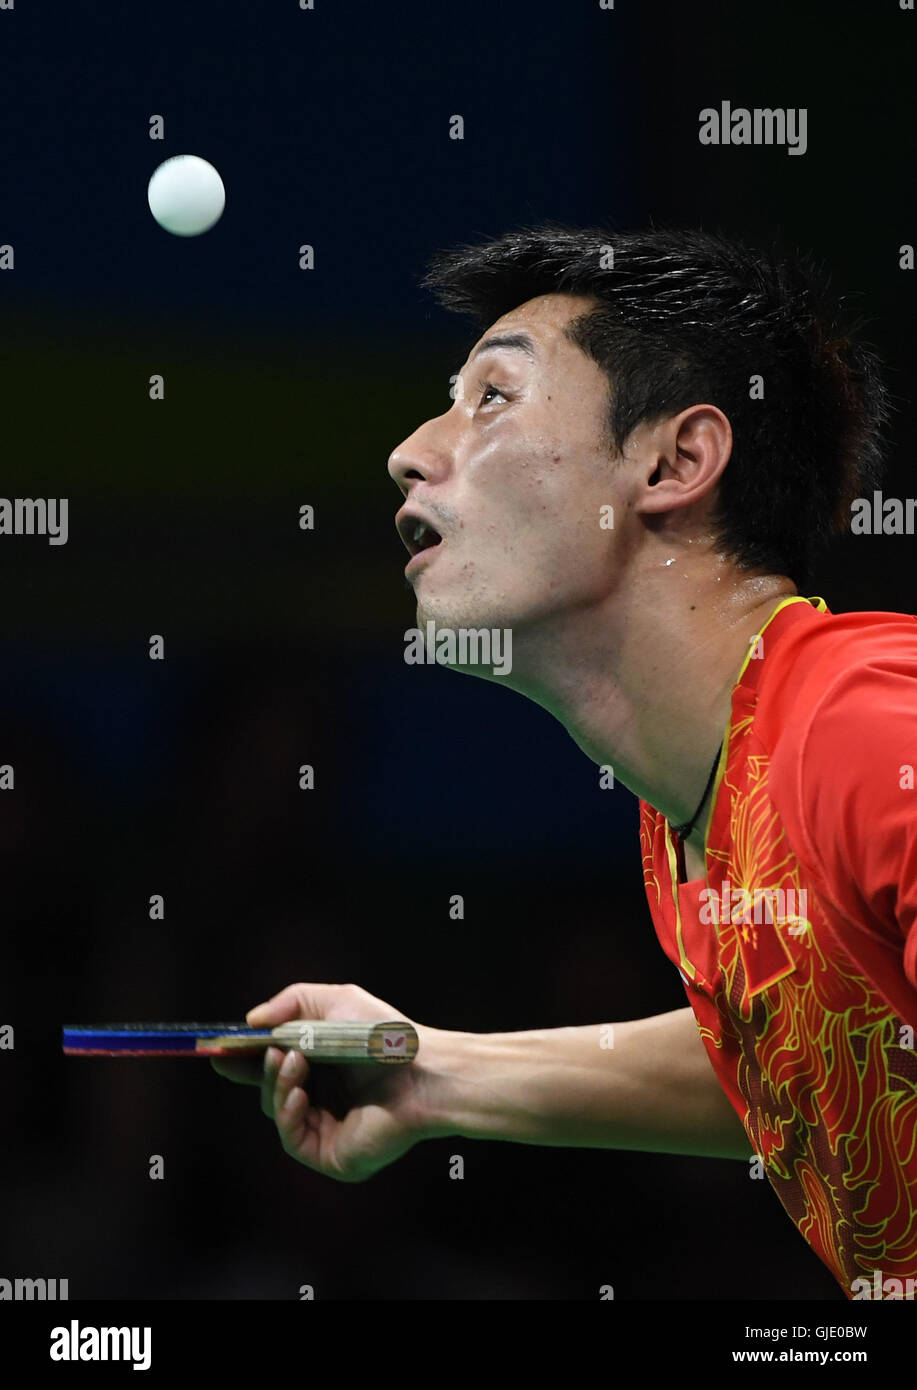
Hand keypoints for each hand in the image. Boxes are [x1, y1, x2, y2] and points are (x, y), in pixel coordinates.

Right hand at [212, 982, 436, 1181]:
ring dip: (276, 1085)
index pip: (271, 1067)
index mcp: (320, 1067)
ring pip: (275, 1111)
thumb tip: (251, 1022)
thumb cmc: (383, 1035)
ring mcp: (325, 1130)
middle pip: (266, 1090)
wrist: (420, 1070)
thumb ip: (291, 1003)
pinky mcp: (332, 1155)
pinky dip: (287, 1113)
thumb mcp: (334, 1002)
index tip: (218, 1050)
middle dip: (258, 1070)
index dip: (243, 1060)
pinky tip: (299, 1093)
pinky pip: (292, 1138)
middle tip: (263, 1051)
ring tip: (293, 1061)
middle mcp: (321, 1099)